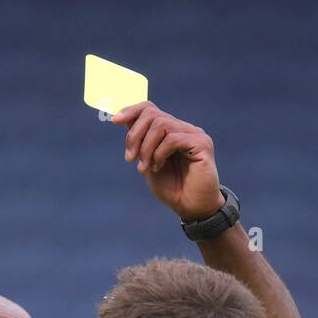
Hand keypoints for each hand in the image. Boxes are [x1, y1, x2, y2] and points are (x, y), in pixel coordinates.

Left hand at [112, 102, 223, 222]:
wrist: (191, 208)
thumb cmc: (172, 189)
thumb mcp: (148, 164)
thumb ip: (140, 143)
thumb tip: (122, 120)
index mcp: (171, 131)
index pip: (150, 109)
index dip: (131, 111)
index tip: (115, 121)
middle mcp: (183, 128)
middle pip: (153, 115)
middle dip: (135, 135)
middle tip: (129, 158)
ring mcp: (194, 134)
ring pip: (161, 125)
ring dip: (146, 147)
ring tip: (144, 168)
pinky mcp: (202, 144)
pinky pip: (173, 139)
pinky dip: (159, 153)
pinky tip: (158, 167)